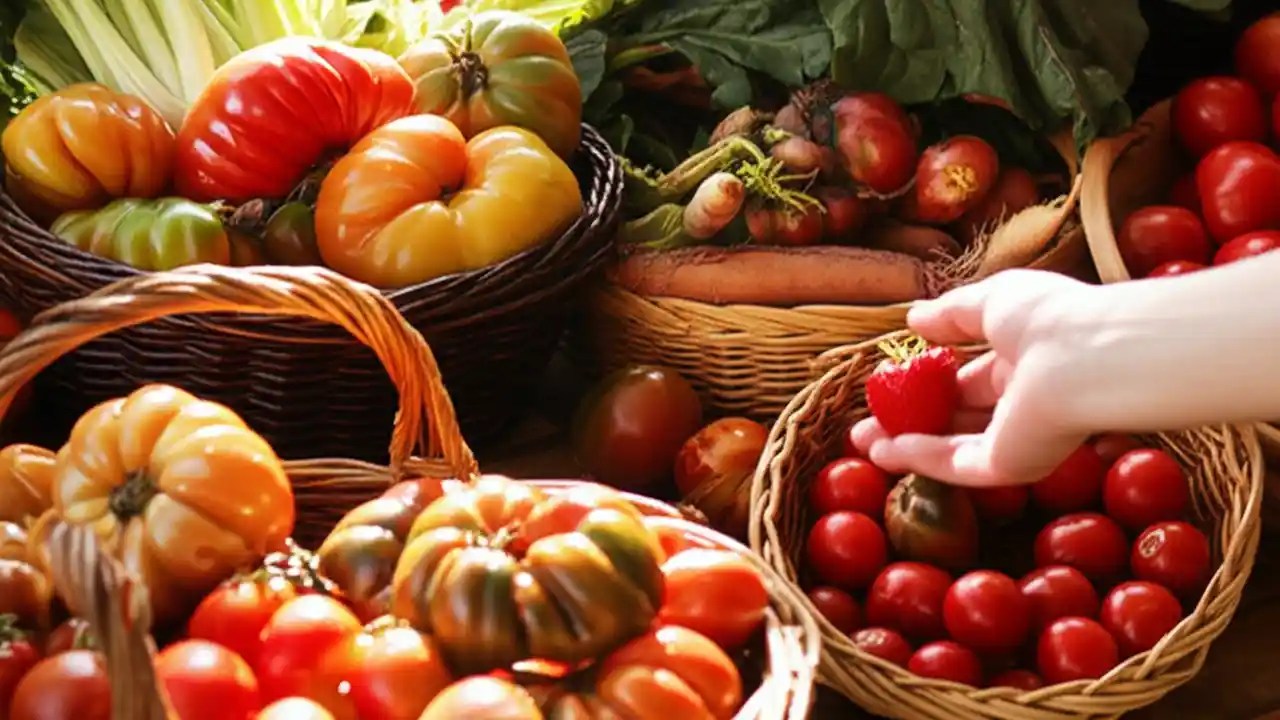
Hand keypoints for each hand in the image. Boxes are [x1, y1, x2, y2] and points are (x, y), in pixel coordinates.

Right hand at [851, 269, 1097, 486]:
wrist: (1094, 357)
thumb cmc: (1050, 317)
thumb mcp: (990, 301)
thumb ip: (950, 314)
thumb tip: (913, 319)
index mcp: (1022, 361)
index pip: (968, 379)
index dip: (927, 383)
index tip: (890, 385)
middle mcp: (1021, 403)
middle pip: (954, 418)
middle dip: (908, 421)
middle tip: (867, 424)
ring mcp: (1017, 438)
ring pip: (950, 446)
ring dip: (904, 445)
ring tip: (861, 443)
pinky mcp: (1012, 465)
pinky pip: (957, 463)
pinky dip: (920, 458)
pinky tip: (885, 451)